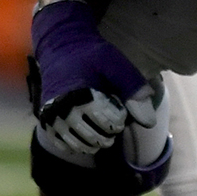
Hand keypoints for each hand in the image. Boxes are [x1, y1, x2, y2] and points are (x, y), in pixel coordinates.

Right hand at [30, 0, 152, 157]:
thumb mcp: (116, 65)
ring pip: (83, 146)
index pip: (112, 123)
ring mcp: (52, 119)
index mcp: (81, 96)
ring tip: (100, 122)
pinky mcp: (47, 124)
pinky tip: (86, 128)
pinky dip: (80, 143)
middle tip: (109, 112)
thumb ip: (133, 90)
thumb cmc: (92, 56)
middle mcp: (63, 111)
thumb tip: (149, 123)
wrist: (61, 50)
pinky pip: (67, 146)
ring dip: (97, 139)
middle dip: (111, 130)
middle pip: (98, 138)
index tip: (117, 100)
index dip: (122, 115)